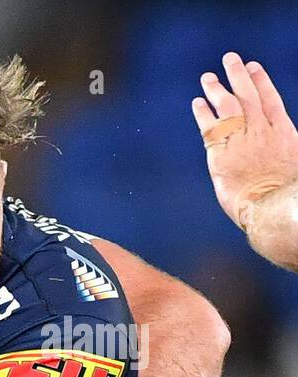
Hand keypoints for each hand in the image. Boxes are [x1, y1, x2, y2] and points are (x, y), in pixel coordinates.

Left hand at [193, 54, 297, 234]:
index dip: (262, 82)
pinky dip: (204, 113)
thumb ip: (286, 150)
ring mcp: (242, 141)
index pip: (271, 100)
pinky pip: (210, 127)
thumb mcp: (294, 164)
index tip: (254, 67)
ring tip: (209, 77)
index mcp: (284, 134)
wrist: (272, 208)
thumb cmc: (287, 195)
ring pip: (229, 107)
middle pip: (249, 96)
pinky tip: (198, 102)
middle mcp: (262, 132)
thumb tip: (281, 146)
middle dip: (239, 76)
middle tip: (230, 58)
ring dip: (218, 88)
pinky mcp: (222, 154)